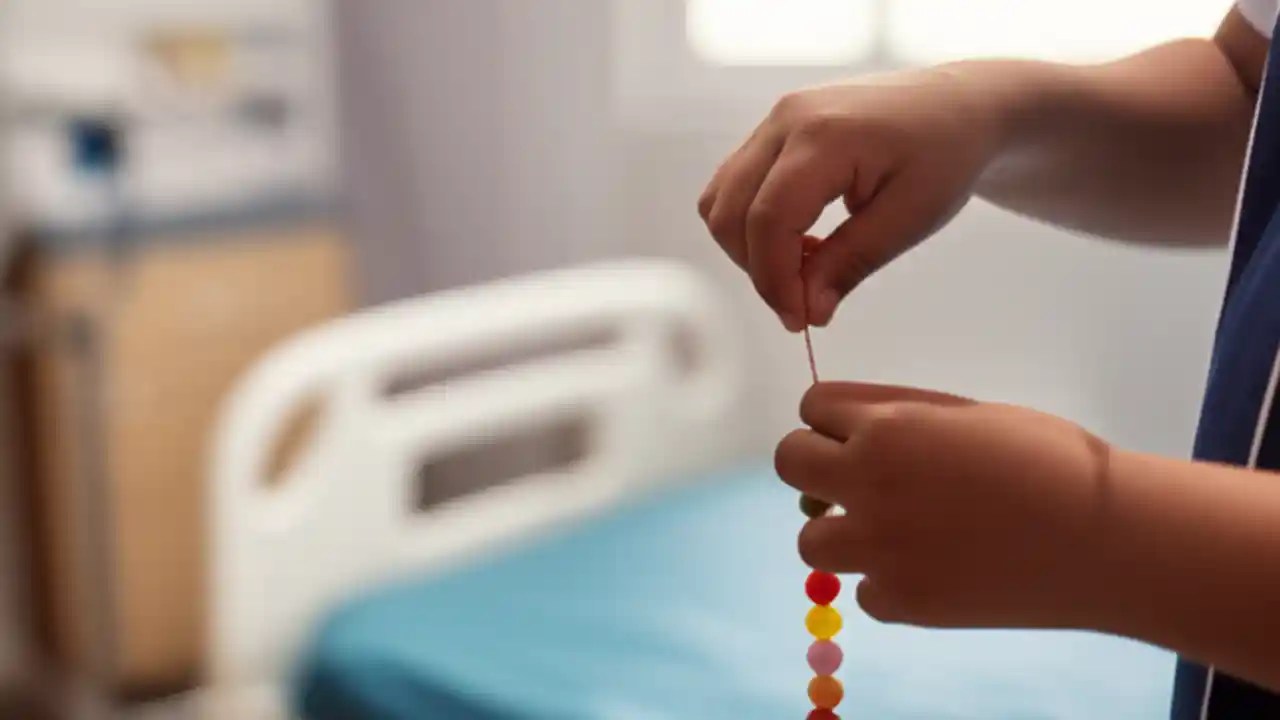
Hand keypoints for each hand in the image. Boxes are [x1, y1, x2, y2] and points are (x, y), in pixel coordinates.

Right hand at [697, 68, 1006, 330]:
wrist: (960, 106)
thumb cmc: (947, 156)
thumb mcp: (909, 219)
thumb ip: (849, 264)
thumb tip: (806, 311)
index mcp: (824, 136)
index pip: (768, 220)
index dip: (774, 280)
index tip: (799, 321)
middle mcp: (786, 120)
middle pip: (730, 212)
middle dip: (757, 269)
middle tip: (803, 302)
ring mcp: (775, 120)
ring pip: (720, 200)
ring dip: (749, 247)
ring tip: (806, 266)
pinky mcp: (774, 130)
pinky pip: (736, 186)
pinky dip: (753, 224)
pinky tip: (800, 240)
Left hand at [775, 382, 1112, 629]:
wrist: (1106, 537)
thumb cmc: (1049, 459)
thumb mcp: (966, 414)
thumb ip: (898, 416)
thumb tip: (848, 425)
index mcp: (885, 428)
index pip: (811, 409)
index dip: (835, 419)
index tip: (861, 433)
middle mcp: (867, 485)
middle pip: (789, 463)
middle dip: (818, 466)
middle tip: (859, 480)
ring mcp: (879, 550)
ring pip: (809, 540)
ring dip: (841, 531)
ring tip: (889, 531)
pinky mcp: (902, 603)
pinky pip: (863, 592)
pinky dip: (888, 583)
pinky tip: (932, 569)